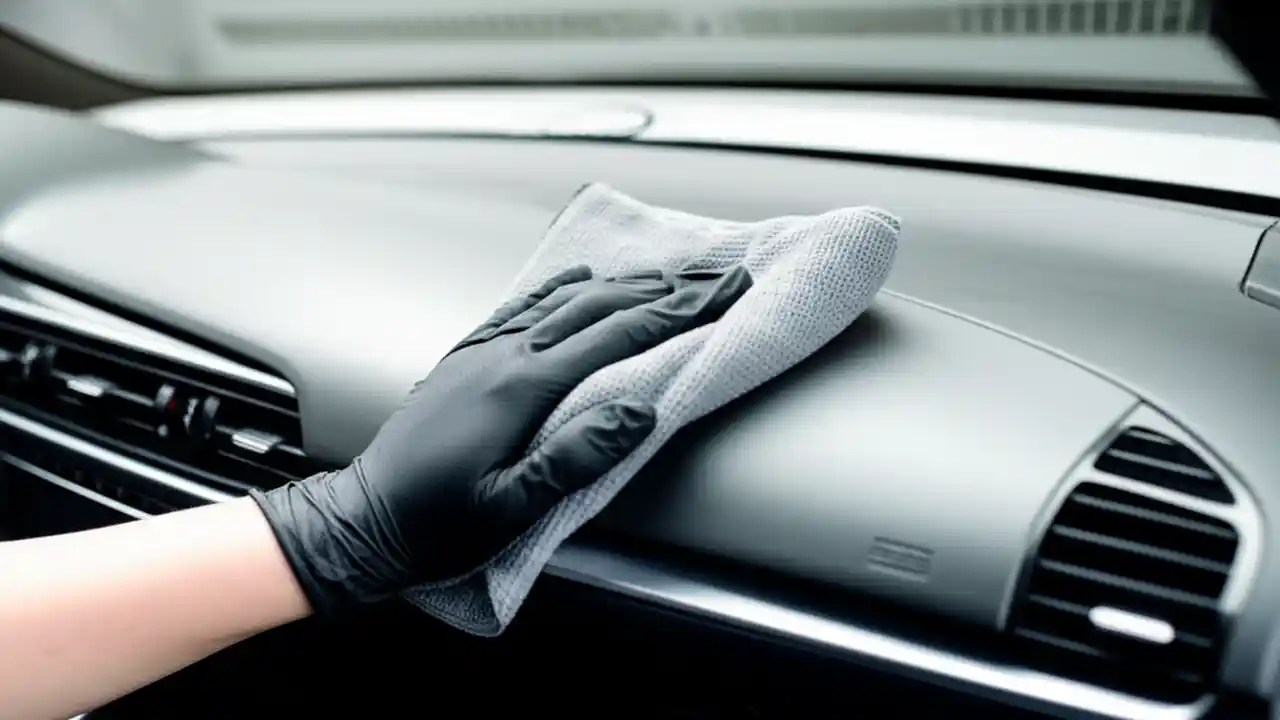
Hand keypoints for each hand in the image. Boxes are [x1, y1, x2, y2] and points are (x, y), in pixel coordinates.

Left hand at [251, 264, 751, 613]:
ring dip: (621, 284)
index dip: (676, 314)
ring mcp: (482, 352)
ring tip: (668, 275)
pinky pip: (523, 306)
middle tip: (716, 277)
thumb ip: (575, 458)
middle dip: (664, 290)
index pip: (616, 337)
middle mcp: (503, 356)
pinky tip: (580, 278)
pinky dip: (561, 287)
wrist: (362, 520)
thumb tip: (641, 411)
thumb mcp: (510, 508)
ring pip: (562, 300)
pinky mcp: (466, 359)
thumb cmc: (435, 524)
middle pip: (597, 307)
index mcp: (520, 388)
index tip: (724, 294)